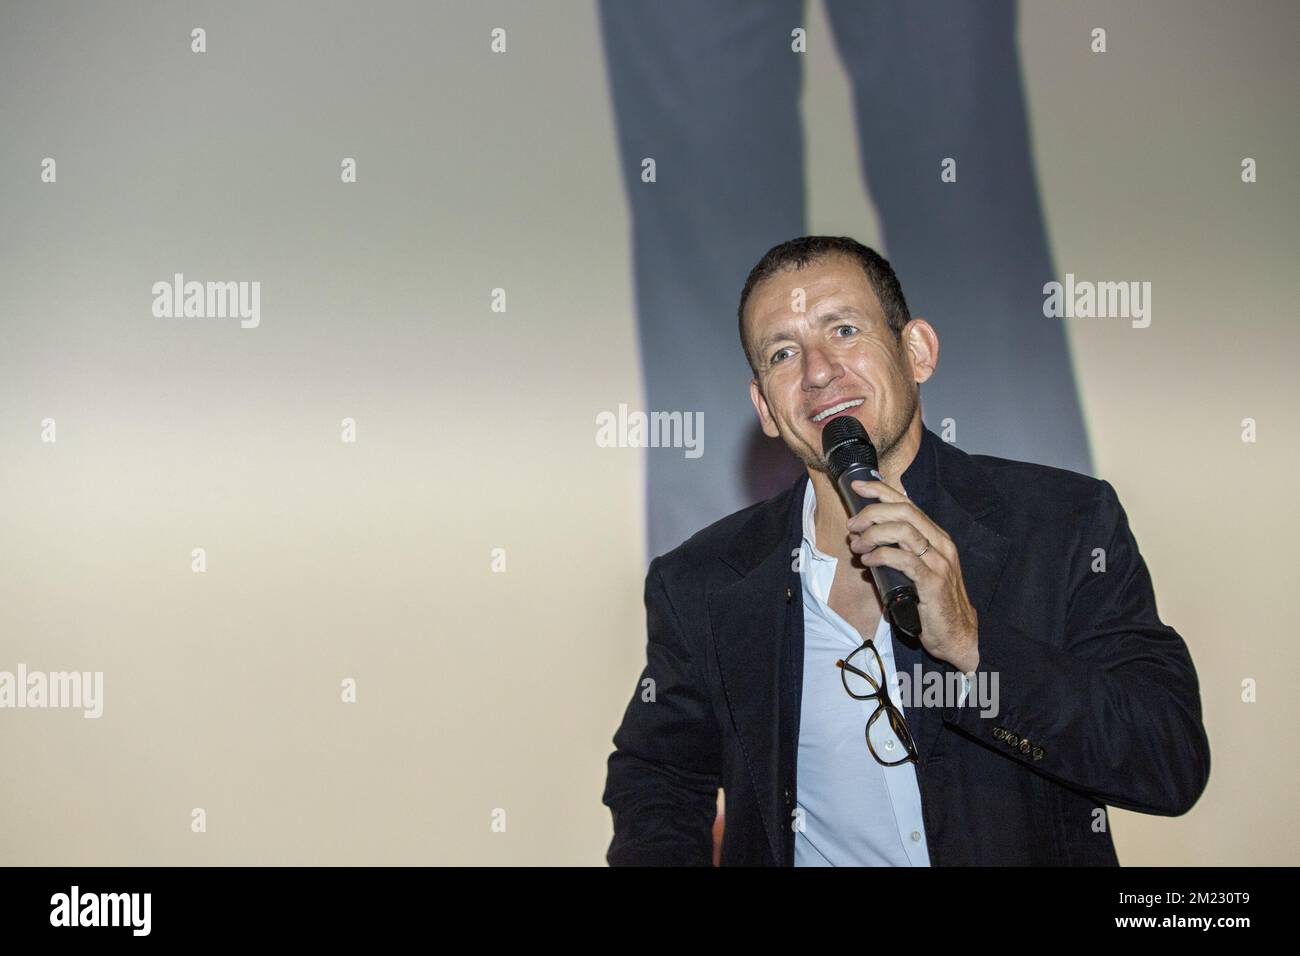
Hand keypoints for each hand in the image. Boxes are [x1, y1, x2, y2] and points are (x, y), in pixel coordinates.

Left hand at [846, 478, 979, 672]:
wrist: (958, 634)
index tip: (858, 485)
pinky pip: (903, 559)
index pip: (908, 504)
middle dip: (872, 512)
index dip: (881, 491)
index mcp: (937, 537)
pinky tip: (868, 561)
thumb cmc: (933, 602)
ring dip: (873, 534)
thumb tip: (865, 538)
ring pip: (902, 531)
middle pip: (903, 512)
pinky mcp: (933, 582)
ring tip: (857, 546)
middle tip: (852, 525)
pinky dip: (881, 555)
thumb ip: (899, 551)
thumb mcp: (918, 569)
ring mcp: (939, 562)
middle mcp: (941, 545)